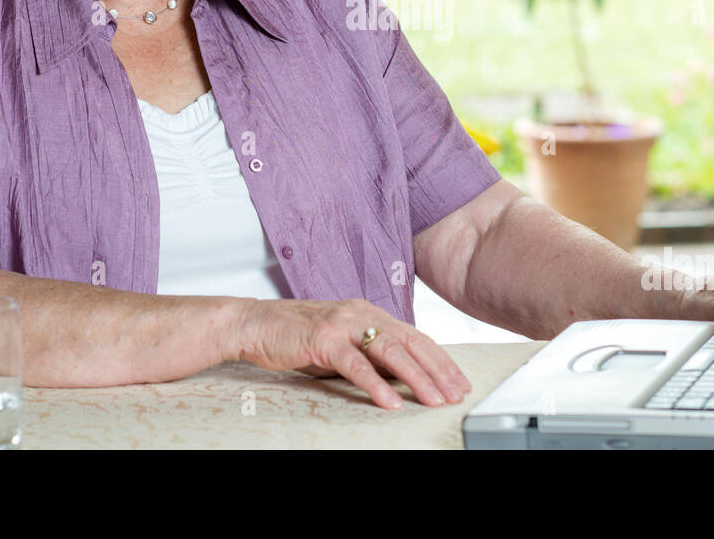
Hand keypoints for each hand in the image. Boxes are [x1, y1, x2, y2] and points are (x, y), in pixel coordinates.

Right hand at [234, 298, 471, 409]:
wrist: (255, 323)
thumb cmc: (297, 335)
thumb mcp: (342, 343)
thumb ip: (370, 354)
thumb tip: (403, 376)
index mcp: (369, 312)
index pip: (414, 336)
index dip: (440, 359)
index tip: (458, 381)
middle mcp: (361, 313)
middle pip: (410, 342)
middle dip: (437, 369)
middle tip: (456, 393)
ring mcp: (343, 323)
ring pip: (389, 350)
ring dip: (415, 377)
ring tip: (433, 399)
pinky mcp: (322, 338)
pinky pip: (355, 363)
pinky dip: (375, 383)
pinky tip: (390, 400)